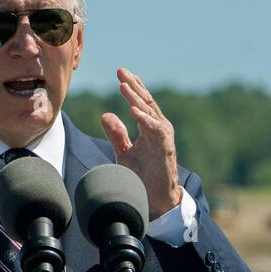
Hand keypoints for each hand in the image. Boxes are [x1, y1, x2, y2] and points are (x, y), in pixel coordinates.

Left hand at [100, 67, 181, 219]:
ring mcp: (163, 138)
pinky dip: (145, 119)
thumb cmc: (143, 176)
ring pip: (150, 112)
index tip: (120, 73)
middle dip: (133, 86)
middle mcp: (158, 128)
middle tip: (120, 71)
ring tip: (123, 86)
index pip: (140, 102)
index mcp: (150, 127)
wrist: (155, 200)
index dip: (131, 87)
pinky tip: (133, 110)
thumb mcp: (125, 153)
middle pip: (145, 102)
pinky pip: (155, 130)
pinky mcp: (165, 148)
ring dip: (136, 98)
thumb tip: (105, 115)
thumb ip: (117, 134)